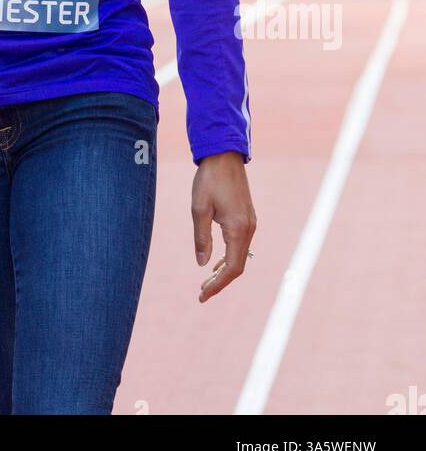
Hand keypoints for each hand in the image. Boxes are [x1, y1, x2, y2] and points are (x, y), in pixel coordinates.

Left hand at [192, 151, 255, 302]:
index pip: (232, 268)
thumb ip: (201, 238)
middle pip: (238, 266)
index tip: (202, 295)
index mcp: (238, 229)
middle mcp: (249, 229)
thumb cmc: (209, 179)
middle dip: (220, 281)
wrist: (224, 155)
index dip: (218, 285)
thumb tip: (202, 264)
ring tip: (206, 281)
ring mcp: (250, 223)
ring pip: (240, 256)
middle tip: (201, 292)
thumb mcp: (199, 208)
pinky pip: (240, 245)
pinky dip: (228, 257)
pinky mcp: (247, 218)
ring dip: (224, 270)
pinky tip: (216, 261)